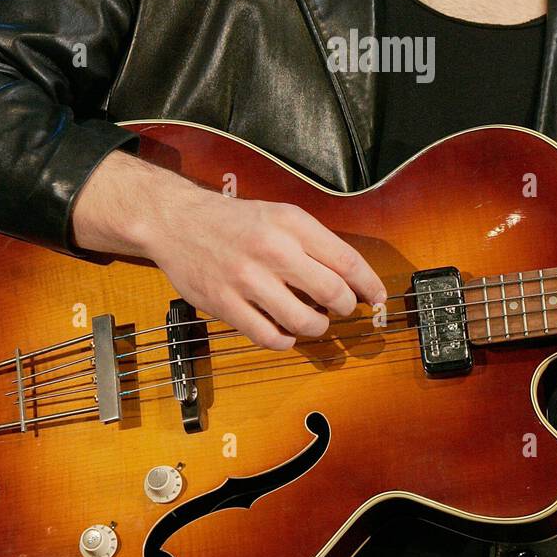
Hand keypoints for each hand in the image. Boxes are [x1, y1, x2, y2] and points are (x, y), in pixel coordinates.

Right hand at [144, 189, 386, 351]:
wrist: (178, 221)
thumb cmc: (235, 221)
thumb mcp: (281, 215)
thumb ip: (315, 243)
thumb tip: (353, 279)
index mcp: (292, 223)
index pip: (347, 261)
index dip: (370, 285)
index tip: (378, 297)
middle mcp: (272, 249)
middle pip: (332, 294)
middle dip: (346, 307)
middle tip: (343, 309)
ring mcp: (247, 279)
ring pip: (304, 321)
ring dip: (318, 328)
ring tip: (314, 322)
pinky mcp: (226, 304)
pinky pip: (269, 337)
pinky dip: (285, 341)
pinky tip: (285, 333)